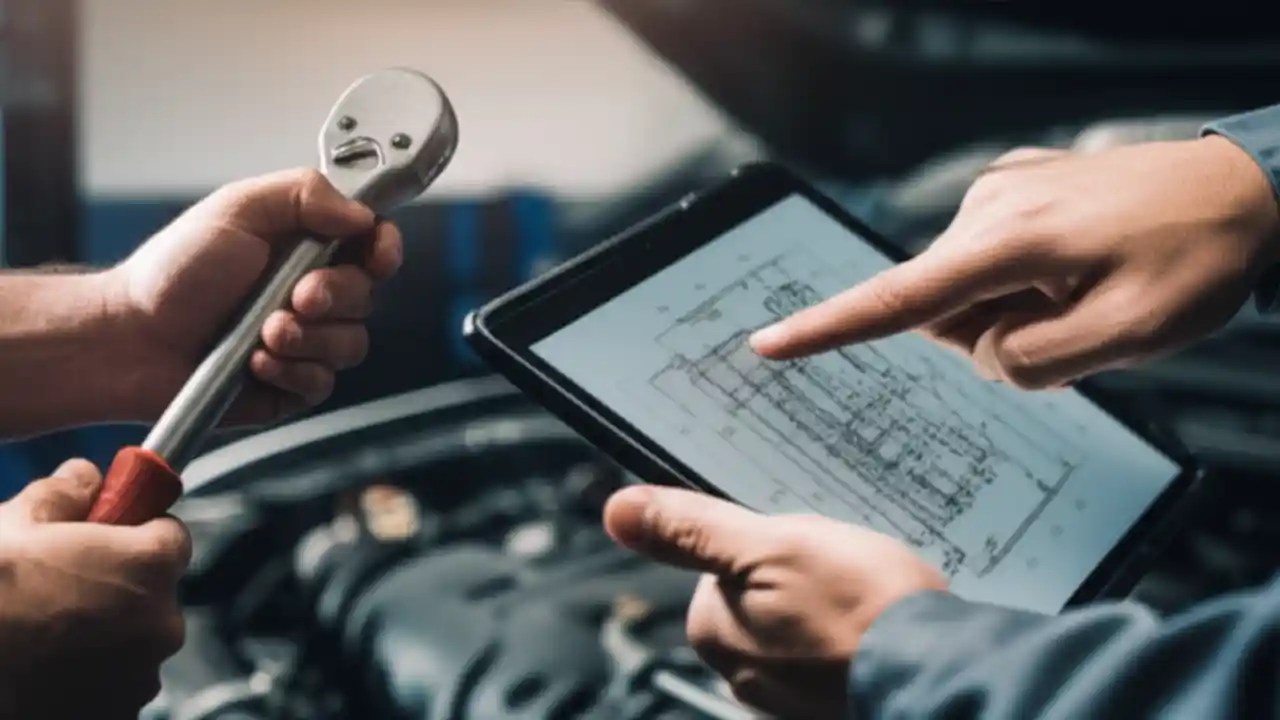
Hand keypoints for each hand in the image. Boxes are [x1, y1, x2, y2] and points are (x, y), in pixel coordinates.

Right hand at [0, 460, 190, 719]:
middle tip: (66, 585)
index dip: (138, 531)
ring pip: (137, 637)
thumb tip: (84, 478)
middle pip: (155, 591)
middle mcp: (163, 622)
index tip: (110, 533)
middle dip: (120, 584)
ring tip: (47, 629)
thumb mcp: (17, 521)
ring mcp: (143, 674)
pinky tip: (48, 664)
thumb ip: (65, 492)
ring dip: (108, 630)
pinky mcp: (121, 712)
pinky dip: (94, 671)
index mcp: (150, 565)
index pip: (172, 535)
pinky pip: (118, 679)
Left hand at [103, 168, 402, 423]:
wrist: (132, 338)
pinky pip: (323, 383)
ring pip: (351, 344)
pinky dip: (292, 372)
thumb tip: (363, 213)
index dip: (385, 249)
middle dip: (335, 296)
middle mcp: (313, 293)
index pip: (374, 244)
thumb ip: (305, 194)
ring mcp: (306, 341)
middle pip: (368, 296)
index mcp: (307, 246)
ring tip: (263, 334)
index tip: (376, 256)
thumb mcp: (237, 208)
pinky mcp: (293, 385)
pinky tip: (255, 363)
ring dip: (309, 338)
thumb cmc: (175, 271)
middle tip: (295, 296)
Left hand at [604, 486, 944, 718]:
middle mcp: (739, 673)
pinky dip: (854, 640)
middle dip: (800, 576)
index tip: (806, 544)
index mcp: (712, 629)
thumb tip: (618, 511)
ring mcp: (786, 698)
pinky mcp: (828, 706)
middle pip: (762, 596)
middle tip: (843, 568)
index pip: (725, 564)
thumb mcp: (769, 544)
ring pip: (800, 626)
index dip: (769, 542)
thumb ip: (692, 529)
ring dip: (831, 609)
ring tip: (868, 600)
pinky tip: (878, 630)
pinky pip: (832, 657)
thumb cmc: (860, 606)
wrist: (942, 672)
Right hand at [751, 137, 1279, 387]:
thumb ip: (1037, 362)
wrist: (1248, 187)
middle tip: (1084, 322)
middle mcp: (989, 206)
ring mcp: (1001, 191)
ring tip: (1091, 287)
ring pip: (972, 291)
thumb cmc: (1196, 258)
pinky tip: (1084, 267)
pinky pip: (992, 262)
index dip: (827, 329)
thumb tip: (984, 355)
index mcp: (1008, 242)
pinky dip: (1027, 283)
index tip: (766, 343)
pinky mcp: (1015, 188)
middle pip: (945, 311)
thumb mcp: (1131, 336)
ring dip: (1019, 310)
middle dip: (999, 335)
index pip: (897, 302)